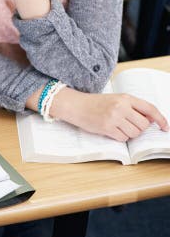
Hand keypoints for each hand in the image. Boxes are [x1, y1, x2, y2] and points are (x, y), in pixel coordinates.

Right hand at [51, 88, 169, 141]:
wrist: (75, 105)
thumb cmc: (95, 103)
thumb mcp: (115, 99)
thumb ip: (132, 107)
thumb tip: (150, 120)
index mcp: (125, 97)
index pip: (150, 109)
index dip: (160, 119)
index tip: (164, 127)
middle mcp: (121, 107)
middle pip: (143, 125)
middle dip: (139, 128)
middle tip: (128, 126)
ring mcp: (114, 117)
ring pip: (134, 133)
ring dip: (129, 134)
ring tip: (118, 127)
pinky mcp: (106, 127)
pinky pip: (123, 138)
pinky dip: (120, 137)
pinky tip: (111, 130)